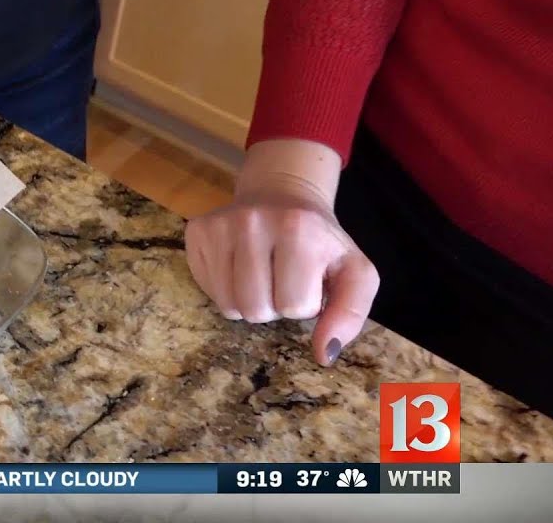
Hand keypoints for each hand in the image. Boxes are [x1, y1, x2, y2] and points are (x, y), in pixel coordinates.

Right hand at [183, 140, 379, 365]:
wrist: (283, 196)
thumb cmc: (320, 242)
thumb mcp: (354, 273)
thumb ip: (350, 314)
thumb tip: (323, 355)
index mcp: (299, 229)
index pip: (293, 306)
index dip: (303, 304)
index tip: (306, 282)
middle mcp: (253, 221)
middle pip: (255, 309)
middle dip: (272, 307)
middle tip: (280, 282)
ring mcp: (220, 225)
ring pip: (228, 305)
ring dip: (248, 303)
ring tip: (260, 278)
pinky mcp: (198, 231)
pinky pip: (207, 290)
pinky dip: (224, 290)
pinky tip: (238, 268)